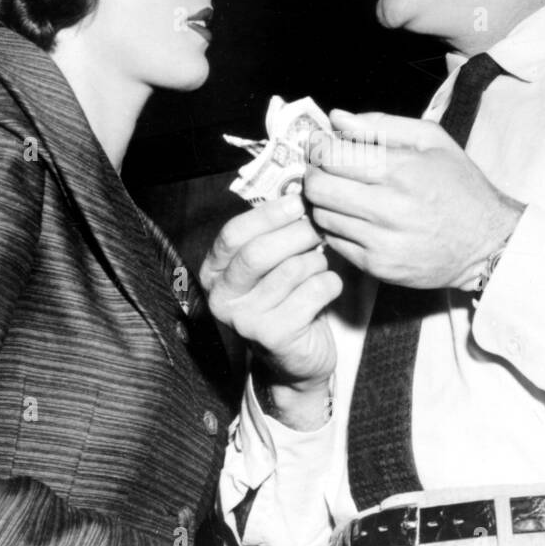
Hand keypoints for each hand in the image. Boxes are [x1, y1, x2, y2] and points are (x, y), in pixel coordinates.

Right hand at [199, 193, 340, 388]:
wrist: (296, 357)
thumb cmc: (286, 298)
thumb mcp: (272, 263)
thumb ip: (274, 231)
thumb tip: (299, 188)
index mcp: (214, 272)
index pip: (233, 234)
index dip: (268, 214)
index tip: (298, 200)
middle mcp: (222, 297)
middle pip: (259, 253)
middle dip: (297, 233)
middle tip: (319, 227)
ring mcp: (245, 321)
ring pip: (292, 271)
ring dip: (317, 260)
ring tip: (320, 263)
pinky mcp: (274, 337)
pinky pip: (313, 293)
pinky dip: (330, 283)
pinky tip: (328, 287)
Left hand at [304, 110, 524, 289]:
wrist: (488, 245)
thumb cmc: (460, 187)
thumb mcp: (432, 141)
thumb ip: (381, 125)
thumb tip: (337, 118)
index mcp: (403, 171)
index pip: (332, 156)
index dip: (317, 147)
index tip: (320, 144)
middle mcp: (390, 209)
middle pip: (318, 188)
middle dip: (313, 174)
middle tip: (324, 169)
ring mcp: (382, 243)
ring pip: (321, 216)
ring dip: (323, 202)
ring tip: (341, 193)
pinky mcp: (378, 268)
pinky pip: (334, 242)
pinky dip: (336, 227)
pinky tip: (353, 218)